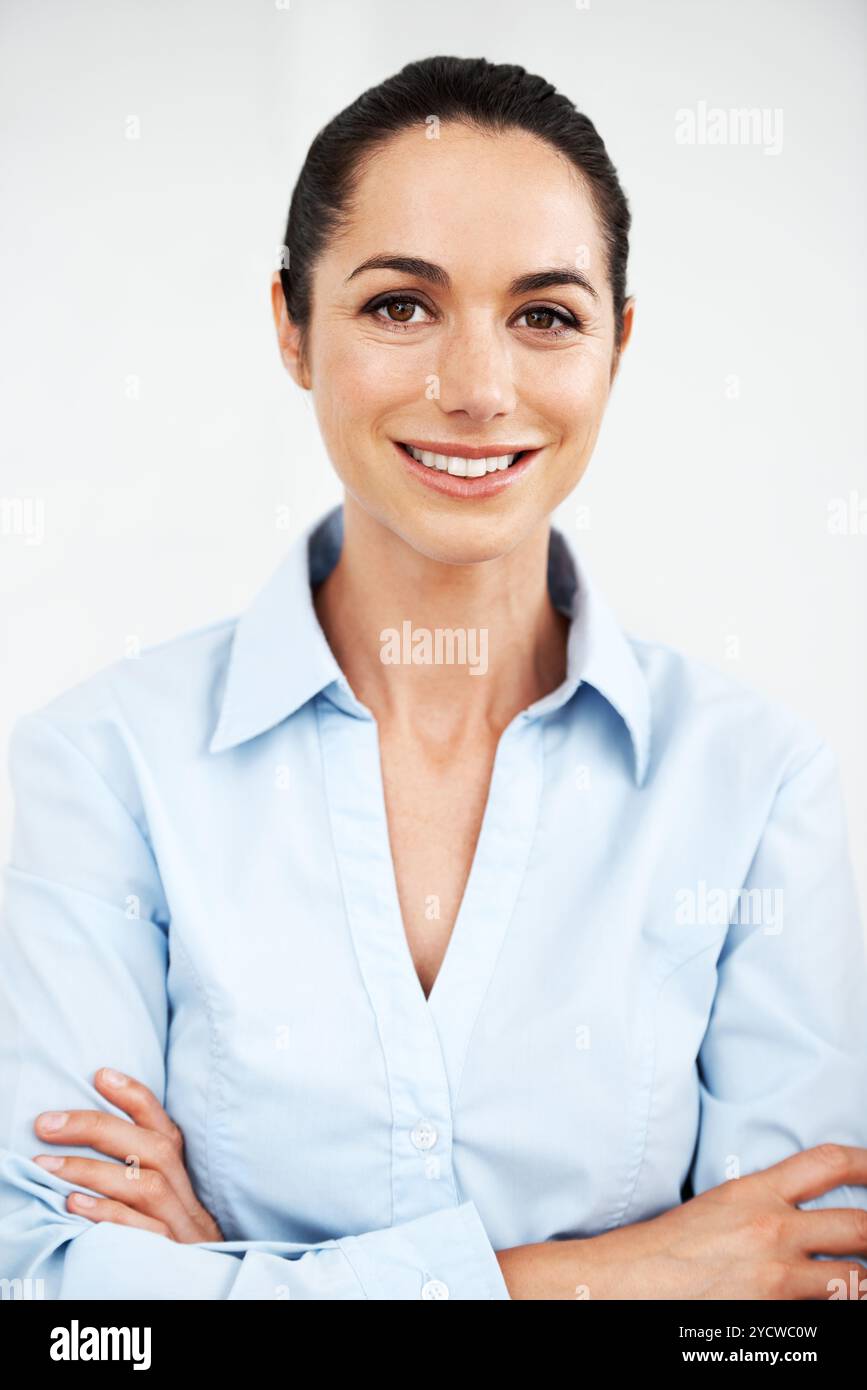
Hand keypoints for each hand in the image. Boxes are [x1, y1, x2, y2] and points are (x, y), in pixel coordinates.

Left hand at [32, 1067, 223, 1242]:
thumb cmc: (166, 1243)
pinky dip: (108, 1214)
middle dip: (97, 1128)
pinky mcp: (171, 1257)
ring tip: (47, 1166)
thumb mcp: (157, 1205)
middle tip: (46, 1124)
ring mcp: (181, 1227)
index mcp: (181, 1178)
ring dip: (93, 1171)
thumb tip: (85, 1137)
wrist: (203, 1293)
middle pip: (153, 1148)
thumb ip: (134, 1172)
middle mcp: (185, 1196)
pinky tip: (75, 1204)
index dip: (136, 1097)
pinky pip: (143, 1232)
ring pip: (147, 1186)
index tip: (100, 1075)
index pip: (164, 1127)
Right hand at [497, 1143, 866, 1298]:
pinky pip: (823, 1311)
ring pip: (855, 1280)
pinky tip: (832, 1301)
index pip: (828, 1162)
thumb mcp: (717, 1205)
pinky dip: (833, 1306)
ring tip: (861, 1277)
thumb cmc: (665, 1247)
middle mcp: (772, 1230)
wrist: (630, 1283)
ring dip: (863, 1280)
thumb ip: (764, 1203)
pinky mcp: (774, 1315)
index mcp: (754, 1192)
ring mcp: (777, 1277)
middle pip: (860, 1226)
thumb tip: (802, 1213)